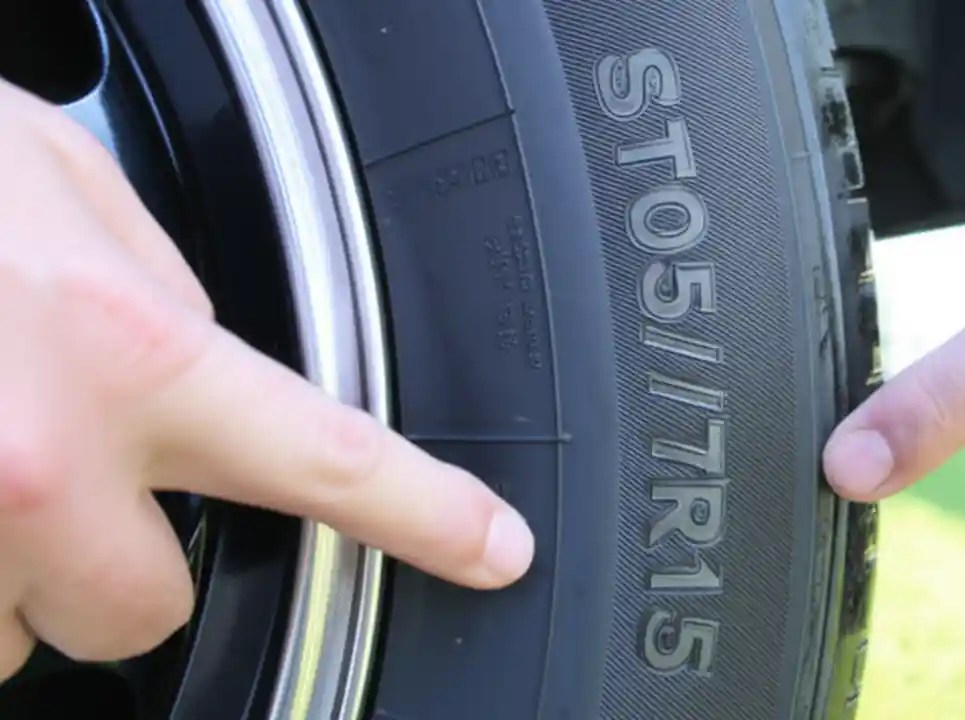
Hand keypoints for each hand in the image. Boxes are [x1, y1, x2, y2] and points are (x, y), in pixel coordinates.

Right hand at [0, 80, 532, 678]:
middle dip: (117, 560)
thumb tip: (203, 362)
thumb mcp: (62, 187)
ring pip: (13, 638)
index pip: (332, 459)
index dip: (427, 515)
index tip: (489, 549)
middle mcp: (33, 463)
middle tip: (59, 468)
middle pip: (142, 612)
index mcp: (125, 350)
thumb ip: (155, 290)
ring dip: (1, 573)